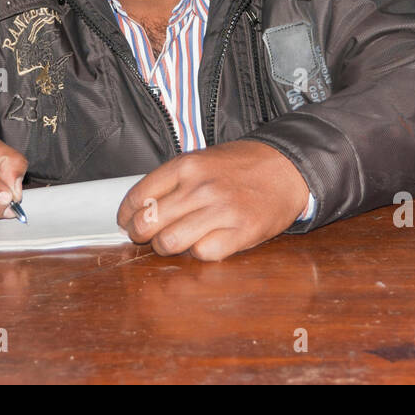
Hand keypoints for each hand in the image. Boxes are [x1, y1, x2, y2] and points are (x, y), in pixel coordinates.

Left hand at [116, 141, 310, 260]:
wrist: (287, 168)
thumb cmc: (240, 167)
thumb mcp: (201, 161)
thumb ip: (172, 181)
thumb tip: (140, 208)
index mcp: (186, 166)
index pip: (138, 197)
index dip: (127, 215)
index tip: (128, 221)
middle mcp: (200, 187)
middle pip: (148, 223)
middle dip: (142, 235)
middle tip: (149, 236)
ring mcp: (220, 211)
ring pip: (169, 243)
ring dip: (166, 247)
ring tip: (175, 241)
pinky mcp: (240, 233)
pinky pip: (202, 254)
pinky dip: (199, 252)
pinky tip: (206, 241)